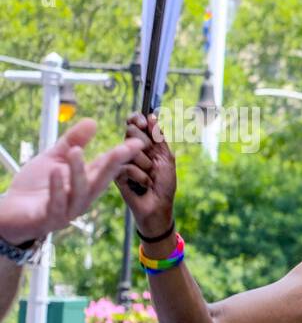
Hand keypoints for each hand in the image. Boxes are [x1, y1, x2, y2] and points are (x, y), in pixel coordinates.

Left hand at [0, 119, 143, 245]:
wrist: (11, 213)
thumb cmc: (34, 188)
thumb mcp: (54, 159)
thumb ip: (73, 141)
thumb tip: (93, 121)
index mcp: (85, 183)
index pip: (108, 167)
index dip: (123, 155)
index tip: (138, 142)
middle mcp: (81, 198)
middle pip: (101, 180)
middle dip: (113, 164)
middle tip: (124, 148)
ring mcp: (67, 210)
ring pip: (79, 192)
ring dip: (78, 172)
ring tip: (75, 151)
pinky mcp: (48, 219)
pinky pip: (56, 204)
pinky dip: (57, 189)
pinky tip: (56, 172)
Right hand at [114, 113, 176, 239]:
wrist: (158, 206)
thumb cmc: (164, 184)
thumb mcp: (166, 158)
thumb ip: (158, 138)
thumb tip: (151, 115)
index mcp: (142, 144)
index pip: (134, 123)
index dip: (137, 119)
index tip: (143, 122)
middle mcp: (129, 150)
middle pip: (131, 131)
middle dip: (146, 145)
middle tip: (152, 163)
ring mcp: (120, 161)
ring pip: (130, 149)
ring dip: (146, 165)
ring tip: (149, 177)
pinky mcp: (115, 174)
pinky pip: (127, 166)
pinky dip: (141, 176)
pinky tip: (143, 185)